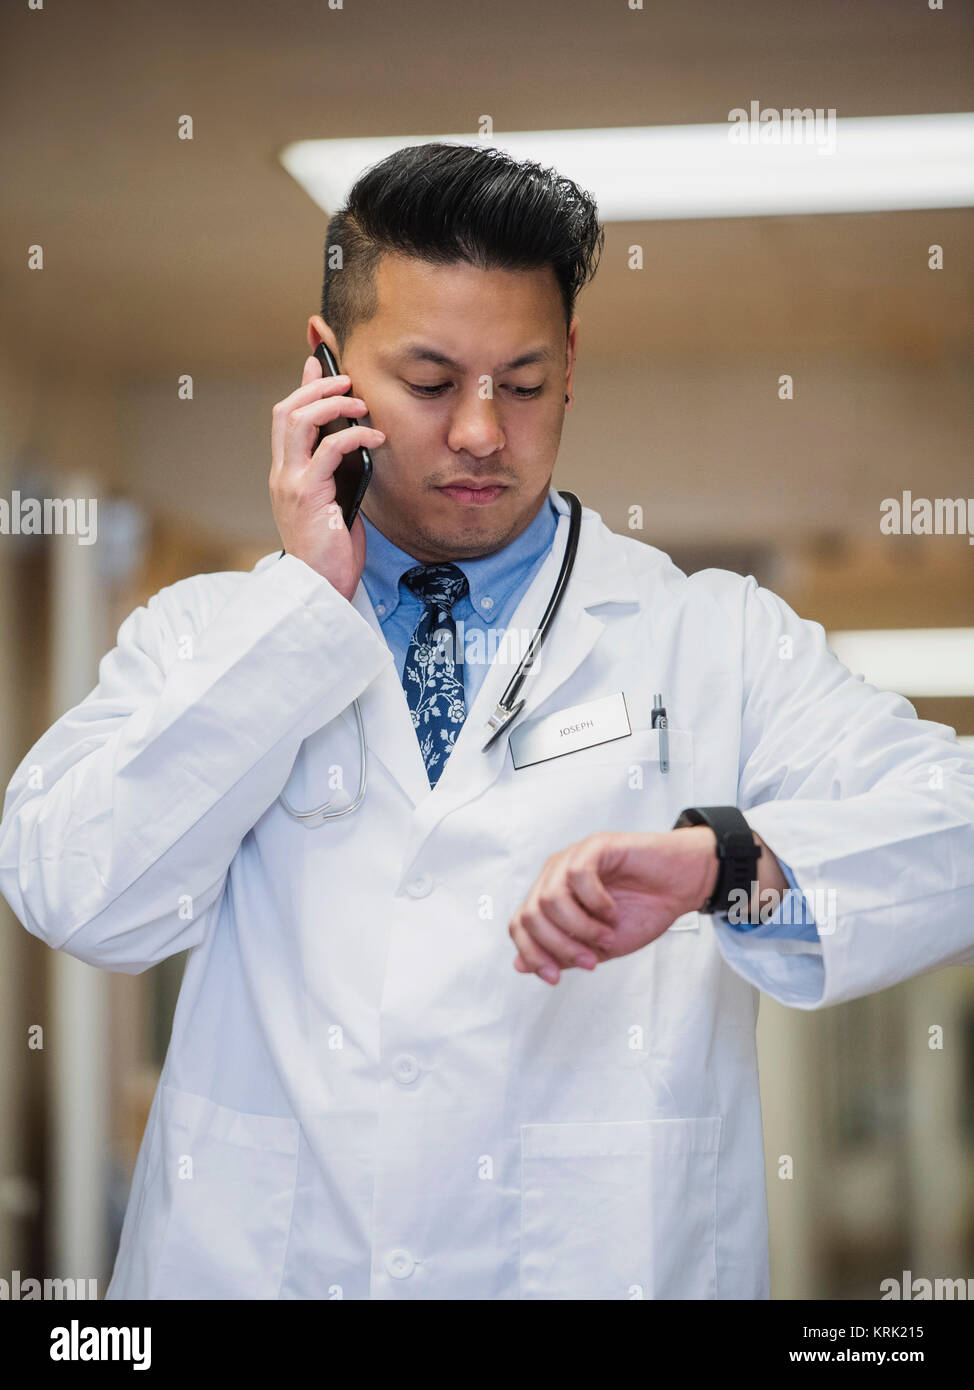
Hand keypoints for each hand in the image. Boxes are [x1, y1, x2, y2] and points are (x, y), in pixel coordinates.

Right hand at [269, 353, 385, 600]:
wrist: (320, 588)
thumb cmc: (332, 552)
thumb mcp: (335, 503)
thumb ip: (336, 474)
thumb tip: (354, 444)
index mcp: (285, 475)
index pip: (285, 419)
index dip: (301, 386)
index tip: (318, 363)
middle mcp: (282, 475)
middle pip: (286, 410)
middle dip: (316, 387)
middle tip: (347, 379)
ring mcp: (291, 483)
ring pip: (299, 421)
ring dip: (332, 403)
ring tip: (360, 404)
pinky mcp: (307, 494)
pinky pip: (328, 449)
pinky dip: (354, 436)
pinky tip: (375, 439)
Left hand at [508, 827, 718, 984]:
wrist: (682, 885)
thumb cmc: (643, 910)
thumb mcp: (599, 945)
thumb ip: (562, 953)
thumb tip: (520, 965)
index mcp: (552, 897)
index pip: (520, 925)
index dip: (532, 955)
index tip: (555, 978)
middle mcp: (555, 875)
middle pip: (531, 915)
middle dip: (559, 946)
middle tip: (590, 960)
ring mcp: (572, 858)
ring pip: (550, 898)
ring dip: (581, 927)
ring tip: (607, 935)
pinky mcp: (595, 846)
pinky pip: (578, 876)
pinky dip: (595, 902)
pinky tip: (612, 910)